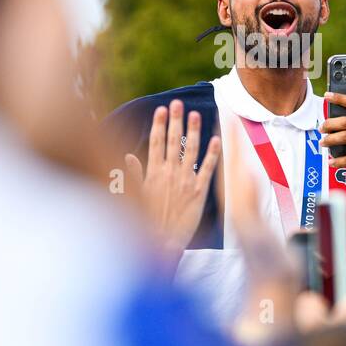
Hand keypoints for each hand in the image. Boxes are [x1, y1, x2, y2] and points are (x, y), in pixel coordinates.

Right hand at [124, 100, 220, 261]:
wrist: (162, 242)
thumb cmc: (147, 222)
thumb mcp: (136, 197)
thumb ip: (134, 176)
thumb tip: (128, 156)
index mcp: (153, 173)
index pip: (155, 142)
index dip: (158, 124)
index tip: (161, 109)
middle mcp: (169, 173)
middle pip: (172, 141)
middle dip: (175, 120)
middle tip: (178, 102)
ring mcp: (186, 180)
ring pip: (190, 149)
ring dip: (193, 130)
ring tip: (196, 114)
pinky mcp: (200, 191)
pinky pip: (207, 168)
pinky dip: (212, 153)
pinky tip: (216, 139)